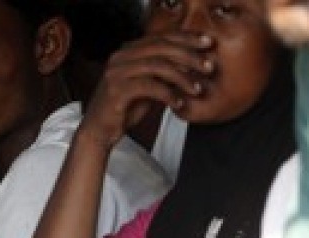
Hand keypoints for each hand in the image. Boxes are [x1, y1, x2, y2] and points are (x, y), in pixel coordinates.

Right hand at [79, 32, 215, 148]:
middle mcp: (120, 57)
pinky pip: (150, 86)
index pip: (161, 37)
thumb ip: (165, 72)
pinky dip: (168, 94)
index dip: (187, 39)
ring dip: (182, 77)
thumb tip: (193, 62)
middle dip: (189, 56)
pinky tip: (179, 103)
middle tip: (207, 67)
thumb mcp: (149, 85)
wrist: (100, 130)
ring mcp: (116, 73)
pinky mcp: (116, 90)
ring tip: (196, 89)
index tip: (207, 44)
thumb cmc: (125, 108)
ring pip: (157, 66)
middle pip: (161, 48)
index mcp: (128, 51)